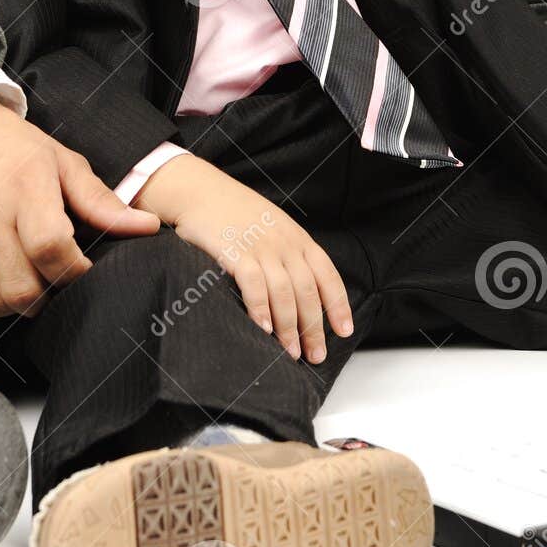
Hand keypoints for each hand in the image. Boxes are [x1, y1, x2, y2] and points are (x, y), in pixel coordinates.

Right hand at [0, 87, 160, 317]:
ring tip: (27, 283)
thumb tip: (147, 227)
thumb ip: (101, 201)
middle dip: (48, 295)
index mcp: (26, 187)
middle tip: (55, 281)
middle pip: (22, 287)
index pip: (52, 248)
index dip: (74, 271)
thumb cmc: (13, 147)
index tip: (83, 269)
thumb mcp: (63, 162)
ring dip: (15, 304)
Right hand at [136, 155, 353, 364]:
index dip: (338, 305)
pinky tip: (263, 330)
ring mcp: (261, 247)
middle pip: (307, 291)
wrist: (201, 191)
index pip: (327, 275)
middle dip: (313, 327)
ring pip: (284, 292)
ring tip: (290, 353)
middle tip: (315, 355)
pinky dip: (260, 309)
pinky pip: (254, 285)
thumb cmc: (237, 214)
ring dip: (289, 327)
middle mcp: (285, 243)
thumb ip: (289, 255)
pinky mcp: (236, 251)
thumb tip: (301, 296)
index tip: (344, 331)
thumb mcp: (273, 228)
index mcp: (298, 239)